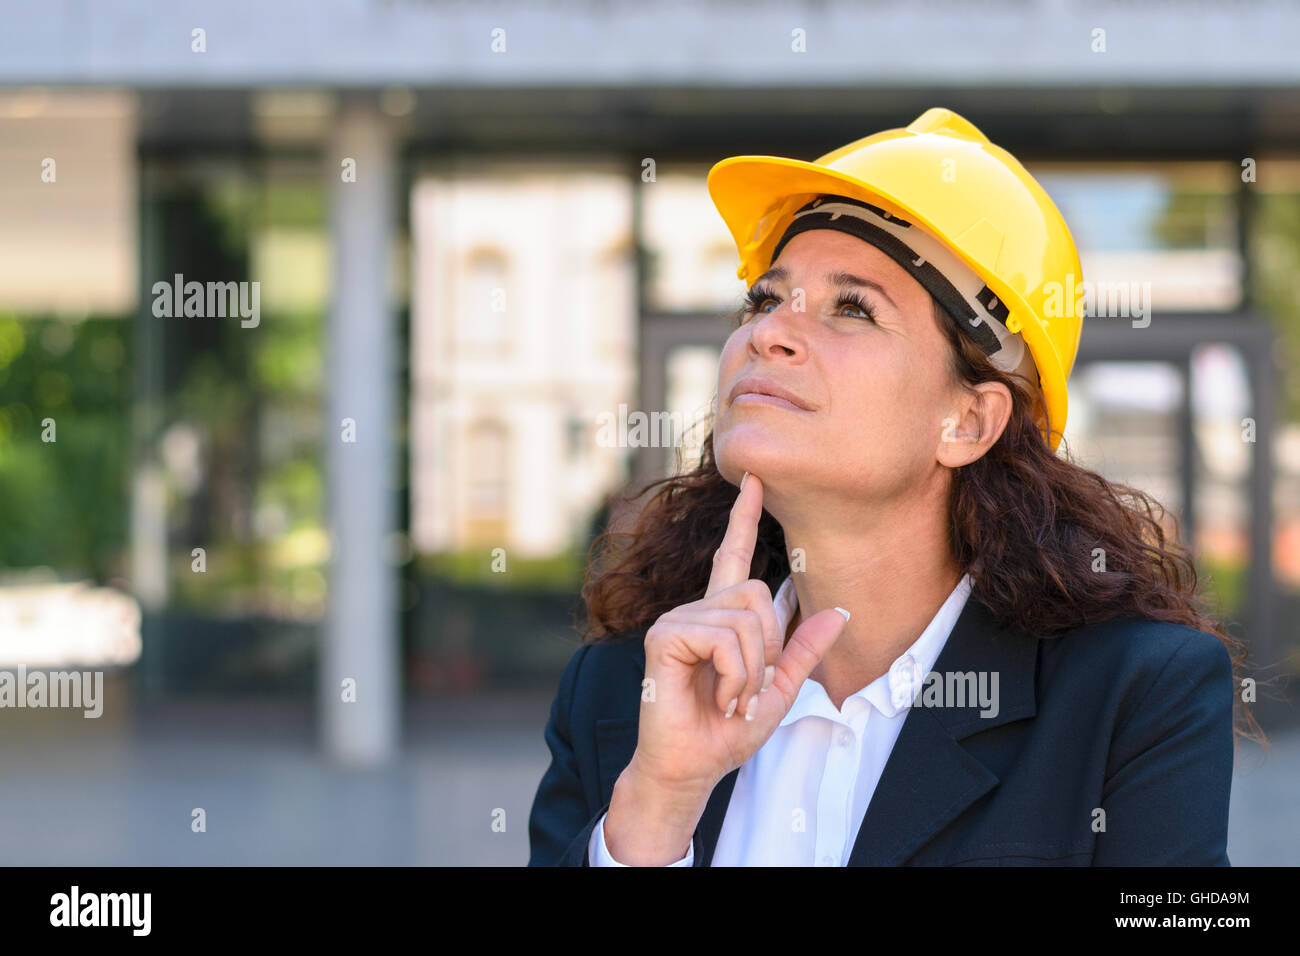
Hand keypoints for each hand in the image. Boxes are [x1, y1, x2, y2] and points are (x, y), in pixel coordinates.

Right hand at [628, 471, 850, 796]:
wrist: (692, 767)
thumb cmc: (726, 732)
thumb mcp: (779, 690)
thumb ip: (804, 650)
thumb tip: (839, 611)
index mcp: (720, 617)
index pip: (732, 555)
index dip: (743, 518)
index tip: (753, 480)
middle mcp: (697, 609)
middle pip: (758, 592)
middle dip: (769, 647)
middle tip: (749, 689)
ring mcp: (678, 619)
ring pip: (745, 617)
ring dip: (752, 671)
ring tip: (732, 698)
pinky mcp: (666, 636)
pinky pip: (723, 637)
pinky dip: (735, 675)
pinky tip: (720, 697)